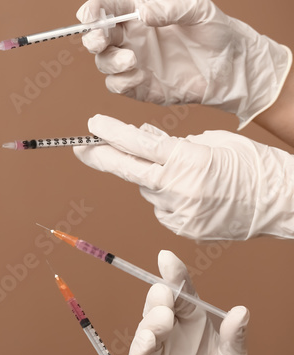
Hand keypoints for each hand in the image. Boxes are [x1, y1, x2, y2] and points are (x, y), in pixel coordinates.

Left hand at [75, 113, 293, 240]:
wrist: (284, 204)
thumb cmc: (254, 165)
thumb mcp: (213, 143)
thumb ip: (173, 143)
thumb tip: (142, 138)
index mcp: (187, 160)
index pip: (139, 145)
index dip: (112, 134)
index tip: (92, 125)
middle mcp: (177, 187)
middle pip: (127, 170)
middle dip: (101, 157)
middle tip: (80, 148)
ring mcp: (178, 211)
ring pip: (148, 190)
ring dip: (153, 179)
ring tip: (187, 174)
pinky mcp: (182, 229)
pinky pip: (162, 208)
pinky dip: (168, 198)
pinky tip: (194, 194)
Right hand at [77, 0, 291, 128]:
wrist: (232, 69)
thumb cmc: (217, 33)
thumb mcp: (200, 10)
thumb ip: (171, 8)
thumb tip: (144, 14)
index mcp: (140, 13)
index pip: (109, 6)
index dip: (94, 9)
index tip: (89, 15)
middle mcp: (131, 37)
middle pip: (97, 36)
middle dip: (92, 38)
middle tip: (101, 40)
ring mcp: (133, 62)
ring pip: (103, 62)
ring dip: (110, 61)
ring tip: (132, 60)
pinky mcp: (138, 86)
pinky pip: (116, 85)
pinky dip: (121, 81)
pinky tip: (140, 76)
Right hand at [131, 250, 293, 354]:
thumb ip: (236, 339)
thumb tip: (241, 311)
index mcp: (197, 325)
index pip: (184, 295)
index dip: (174, 276)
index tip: (166, 258)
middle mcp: (174, 336)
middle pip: (159, 310)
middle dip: (158, 301)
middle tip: (163, 298)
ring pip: (146, 333)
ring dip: (149, 326)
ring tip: (158, 325)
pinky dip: (140, 354)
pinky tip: (146, 347)